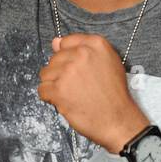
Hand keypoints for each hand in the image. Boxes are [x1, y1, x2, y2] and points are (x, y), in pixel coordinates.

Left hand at [38, 33, 145, 151]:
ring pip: (46, 74)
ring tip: (70, 94)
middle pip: (54, 59)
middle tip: (76, 87)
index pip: (66, 43)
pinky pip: (42, 90)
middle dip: (60, 73)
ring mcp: (69, 71)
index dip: (67, 58)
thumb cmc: (114, 94)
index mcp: (95, 45)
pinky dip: (50, 98)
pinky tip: (64, 101)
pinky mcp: (59, 90)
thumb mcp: (109, 63)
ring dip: (54, 85)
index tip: (74, 68)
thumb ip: (83, 49)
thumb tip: (55, 42)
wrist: (118, 119)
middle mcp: (81, 54)